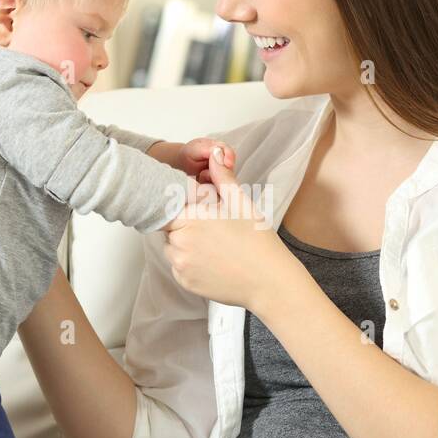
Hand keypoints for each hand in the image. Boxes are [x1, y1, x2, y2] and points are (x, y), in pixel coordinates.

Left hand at [162, 147, 295, 310]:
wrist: (269, 282)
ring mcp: (180, 266)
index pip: (167, 207)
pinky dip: (190, 263)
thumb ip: (222, 178)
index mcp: (190, 219)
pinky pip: (179, 267)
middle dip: (185, 225)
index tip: (194, 209)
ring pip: (172, 248)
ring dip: (185, 244)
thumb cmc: (258, 241)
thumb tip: (215, 155)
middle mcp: (179, 244)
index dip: (180, 206)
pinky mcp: (185, 283)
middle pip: (169, 228)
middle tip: (213, 228)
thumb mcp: (241, 203)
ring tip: (215, 246)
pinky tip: (215, 261)